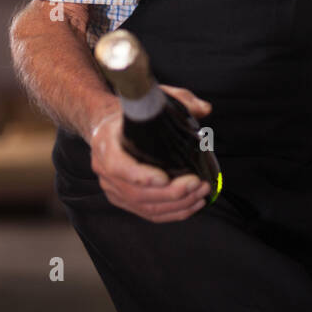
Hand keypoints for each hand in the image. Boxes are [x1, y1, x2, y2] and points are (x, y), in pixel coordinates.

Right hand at [88, 85, 213, 223]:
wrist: (109, 127)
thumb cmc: (133, 113)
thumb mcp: (152, 98)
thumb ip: (179, 100)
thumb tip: (206, 109)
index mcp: (106, 144)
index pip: (119, 167)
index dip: (142, 176)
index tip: (165, 178)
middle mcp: (105, 171)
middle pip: (137, 192)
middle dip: (171, 192)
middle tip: (198, 183)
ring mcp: (113, 189)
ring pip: (145, 206)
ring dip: (177, 204)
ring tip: (202, 193)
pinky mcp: (124, 200)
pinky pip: (148, 213)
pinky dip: (172, 213)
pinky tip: (193, 204)